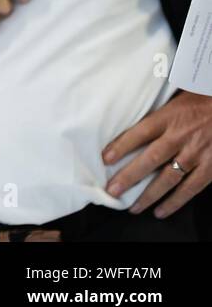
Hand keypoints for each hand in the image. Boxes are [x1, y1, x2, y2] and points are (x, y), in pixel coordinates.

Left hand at [103, 90, 211, 217]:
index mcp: (170, 117)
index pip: (140, 132)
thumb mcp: (177, 95)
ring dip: (149, 195)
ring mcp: (196, 153)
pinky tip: (161, 211)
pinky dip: (176, 201)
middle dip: (129, 177)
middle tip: (112, 190)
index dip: (121, 146)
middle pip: (150, 159)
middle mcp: (181, 136)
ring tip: (133, 207)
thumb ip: (157, 108)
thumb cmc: (202, 98)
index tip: (105, 159)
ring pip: (169, 178)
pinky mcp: (211, 166)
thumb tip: (130, 109)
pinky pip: (191, 188)